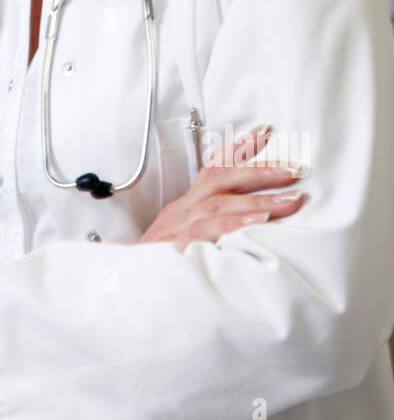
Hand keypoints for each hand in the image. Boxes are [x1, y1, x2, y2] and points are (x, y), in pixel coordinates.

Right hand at [138, 123, 308, 250]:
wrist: (124, 287)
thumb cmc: (157, 267)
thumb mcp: (183, 240)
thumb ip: (213, 232)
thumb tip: (252, 229)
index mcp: (186, 207)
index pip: (213, 169)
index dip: (238, 149)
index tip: (264, 132)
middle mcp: (183, 211)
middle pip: (220, 178)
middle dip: (260, 170)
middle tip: (295, 167)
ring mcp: (179, 228)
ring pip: (220, 203)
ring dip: (258, 199)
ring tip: (291, 199)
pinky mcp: (178, 247)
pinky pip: (209, 231)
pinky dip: (235, 223)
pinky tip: (258, 222)